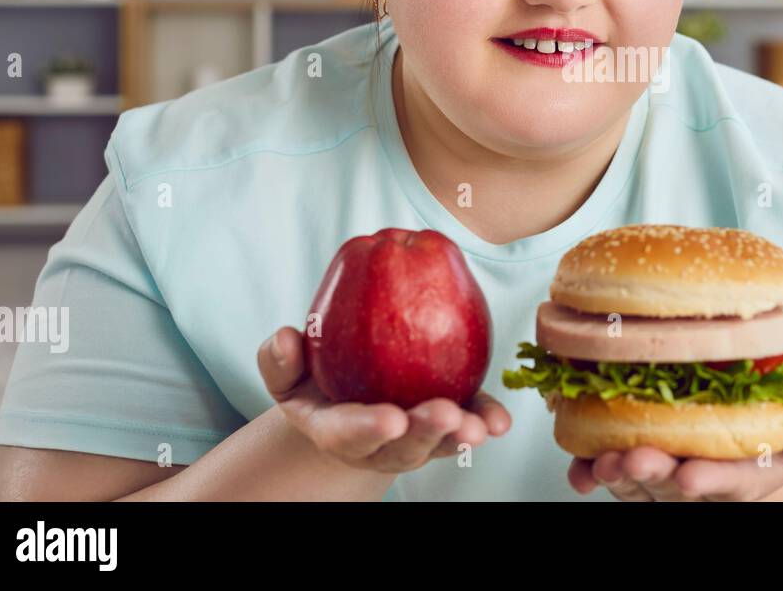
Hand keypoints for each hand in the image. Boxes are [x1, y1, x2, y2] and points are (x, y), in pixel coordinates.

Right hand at [257, 325, 510, 474]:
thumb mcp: (288, 373)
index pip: (350, 433)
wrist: (346, 401)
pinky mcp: (448, 421)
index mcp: (337, 431)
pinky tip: (503, 419)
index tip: (390, 418)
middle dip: (426, 433)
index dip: (369, 428)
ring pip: (440, 444)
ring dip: (462, 435)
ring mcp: (416, 438)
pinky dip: (486, 419)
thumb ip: (280, 360)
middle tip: (447, 416)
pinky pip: (468, 422)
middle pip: (404, 446)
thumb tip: (286, 337)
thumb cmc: (315, 381)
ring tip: (483, 426)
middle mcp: (380, 444)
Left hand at [567, 389, 782, 500]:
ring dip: (617, 473)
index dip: (710, 480)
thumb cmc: (770, 442)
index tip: (693, 477)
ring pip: (634, 484)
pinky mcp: (630, 467)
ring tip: (603, 460)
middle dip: (653, 474)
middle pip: (670, 486)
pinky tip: (579, 468)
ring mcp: (660, 480)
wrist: (737, 450)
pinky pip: (602, 475)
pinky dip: (587, 473)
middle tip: (639, 459)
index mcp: (741, 479)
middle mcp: (695, 484)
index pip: (726, 484)